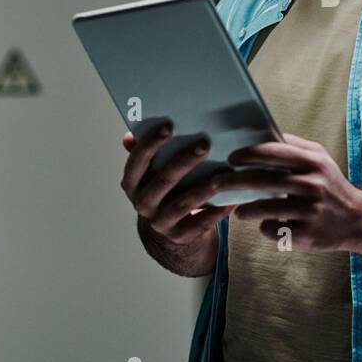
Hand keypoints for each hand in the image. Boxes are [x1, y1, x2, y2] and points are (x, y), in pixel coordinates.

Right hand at [121, 125, 234, 244]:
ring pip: (183, 204)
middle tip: (204, 143)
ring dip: (203, 188)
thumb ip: (144, 152)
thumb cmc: (163, 188)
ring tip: (223, 173)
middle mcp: (143, 204)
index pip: (137, 162)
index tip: (168, 126)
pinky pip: (201, 224)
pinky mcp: (180, 236)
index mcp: (133, 184)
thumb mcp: (150, 172)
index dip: (150, 144)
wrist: (169, 227)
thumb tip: (130, 135)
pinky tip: (232, 199)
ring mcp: (161, 222)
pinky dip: (217, 212)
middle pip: (164, 181)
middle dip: (184, 161)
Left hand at [217, 133, 361, 252]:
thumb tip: (260, 134)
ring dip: (245, 209)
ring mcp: (310, 211)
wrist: (358, 219)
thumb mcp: (320, 159)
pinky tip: (266, 225)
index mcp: (313, 162)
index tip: (230, 158)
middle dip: (234, 181)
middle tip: (216, 183)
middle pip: (263, 180)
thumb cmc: (331, 185)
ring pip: (264, 208)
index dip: (247, 154)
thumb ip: (293, 146)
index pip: (272, 152)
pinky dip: (265, 227)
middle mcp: (313, 184)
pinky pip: (273, 230)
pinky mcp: (307, 235)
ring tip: (239, 211)